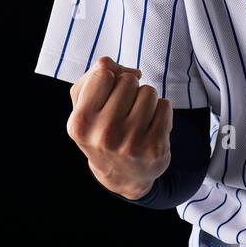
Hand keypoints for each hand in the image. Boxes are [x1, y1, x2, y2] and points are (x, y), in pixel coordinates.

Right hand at [66, 56, 173, 199]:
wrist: (121, 174)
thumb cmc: (100, 129)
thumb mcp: (84, 103)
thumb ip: (96, 74)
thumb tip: (133, 72)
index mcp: (80, 122)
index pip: (104, 72)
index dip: (110, 77)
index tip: (108, 94)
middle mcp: (104, 135)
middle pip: (129, 80)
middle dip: (129, 88)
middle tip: (123, 109)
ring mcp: (131, 144)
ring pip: (149, 91)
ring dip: (146, 98)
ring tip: (137, 117)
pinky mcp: (155, 148)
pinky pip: (165, 106)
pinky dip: (160, 110)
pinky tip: (150, 126)